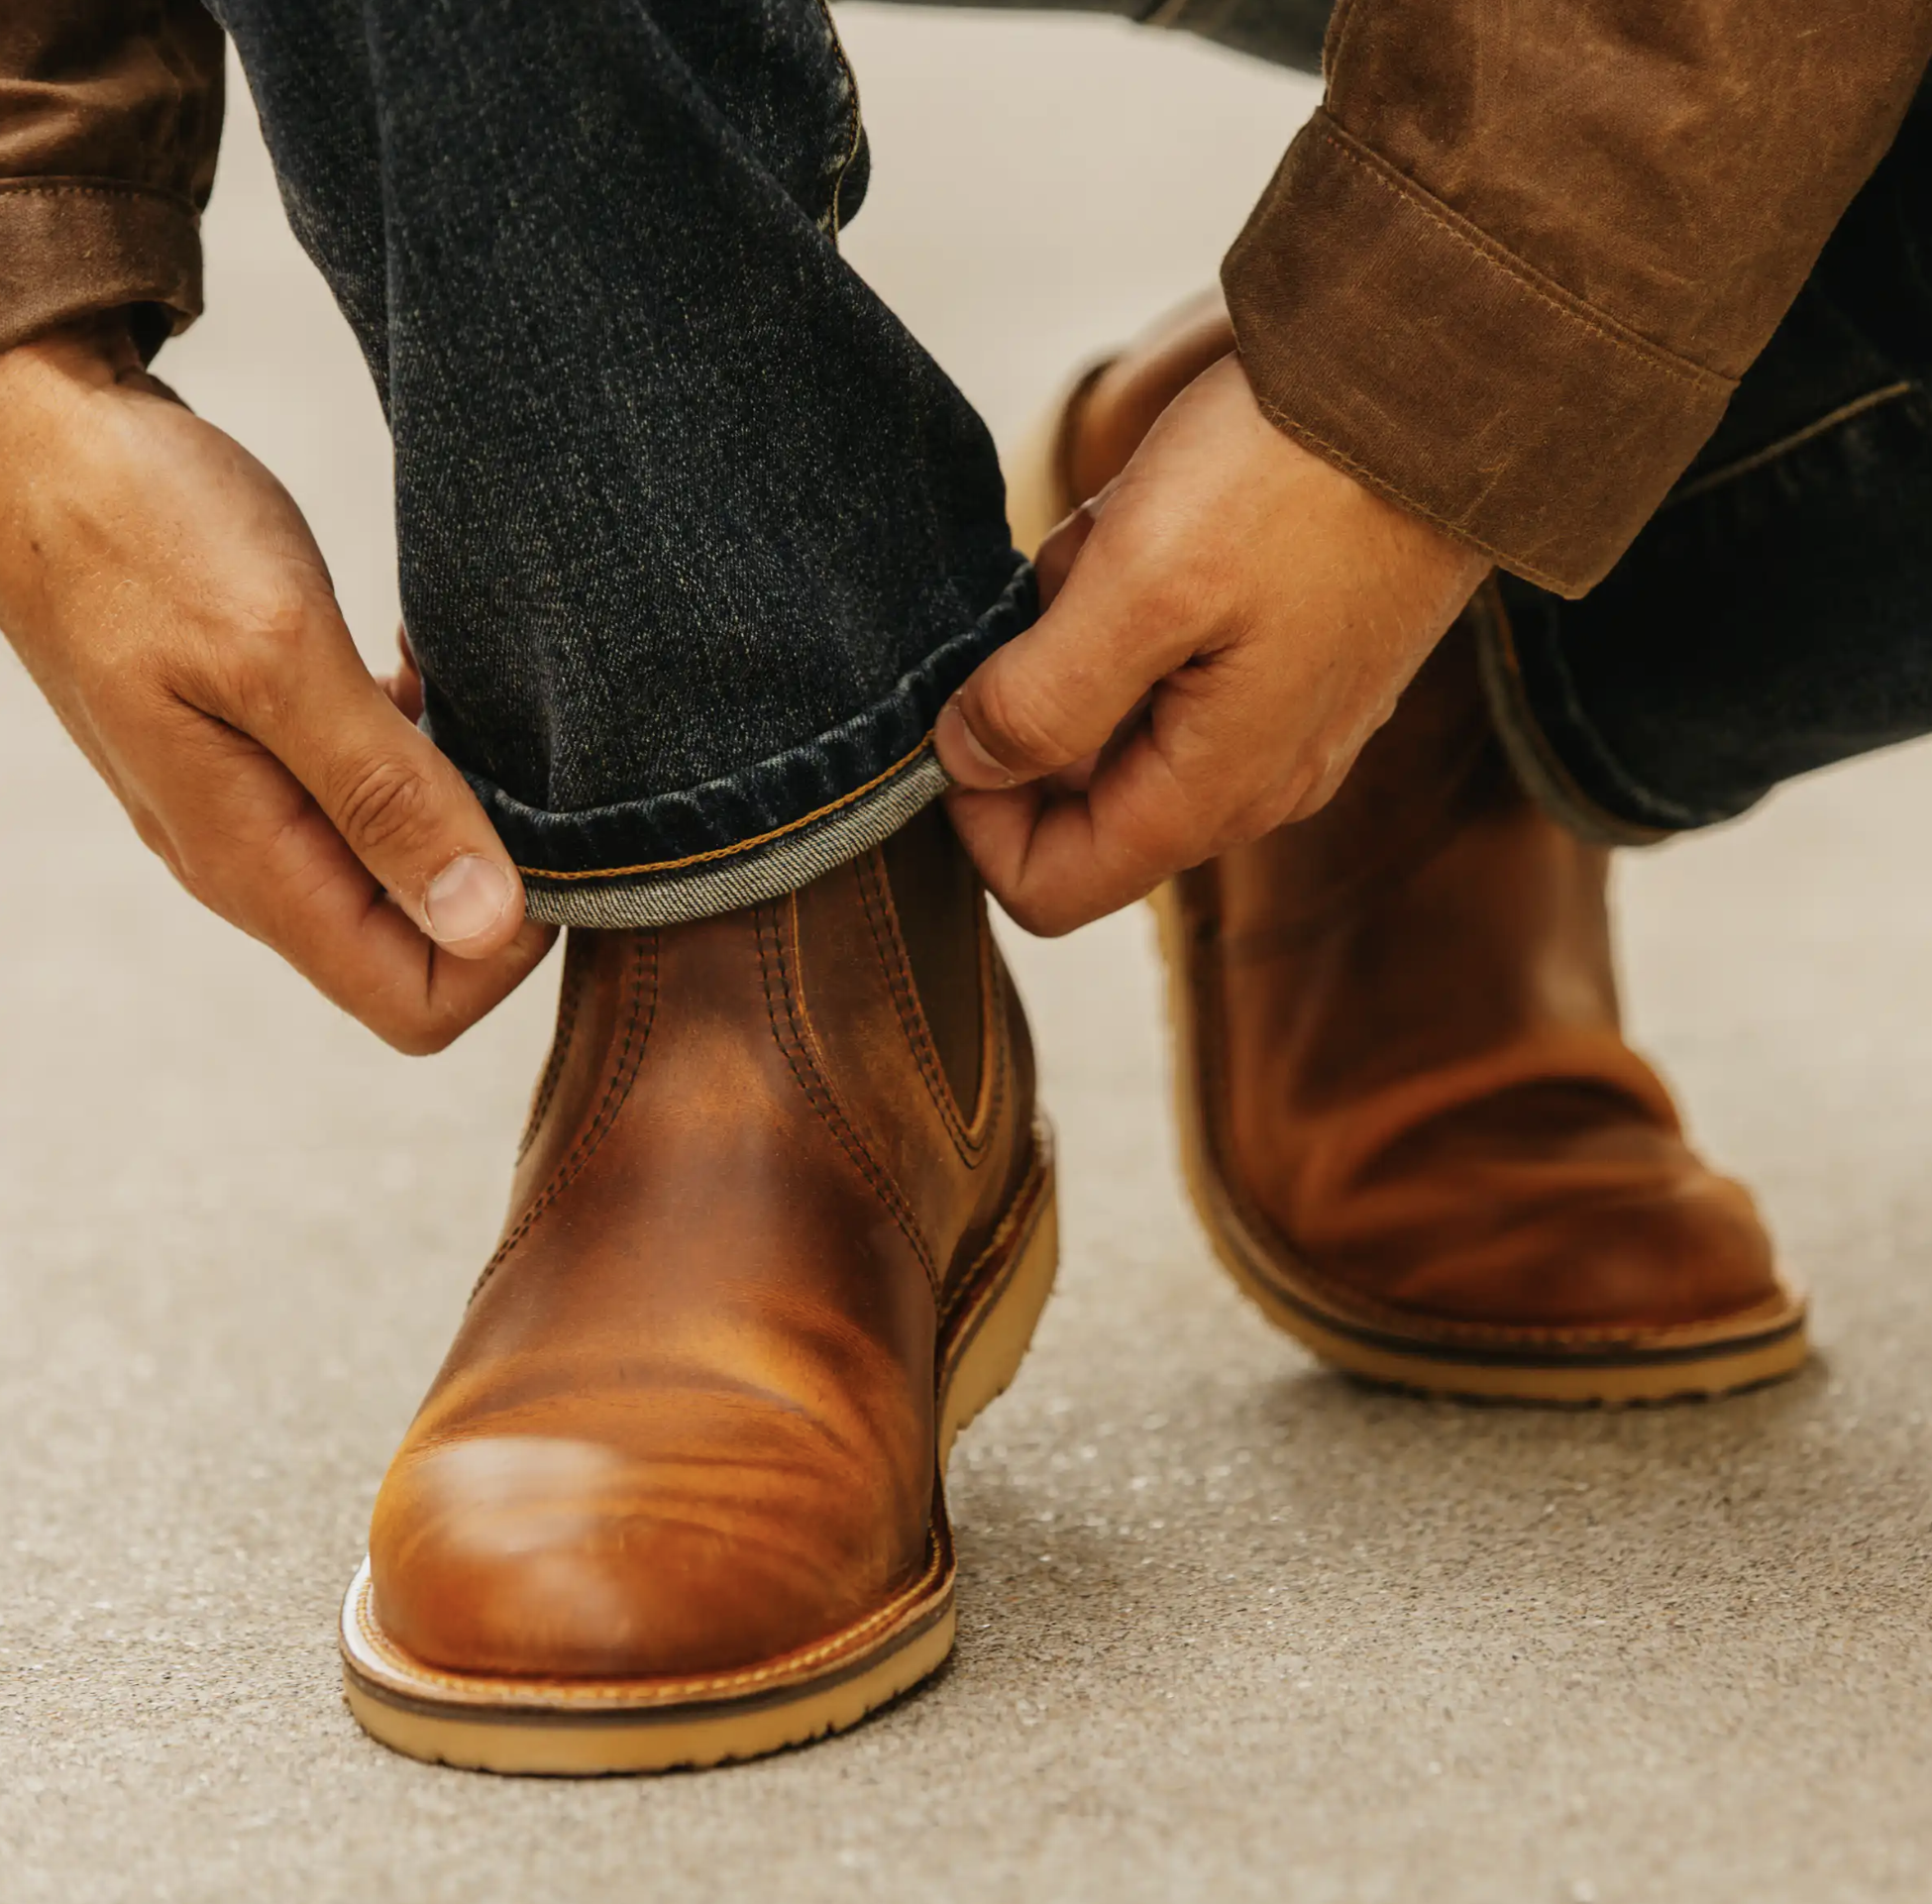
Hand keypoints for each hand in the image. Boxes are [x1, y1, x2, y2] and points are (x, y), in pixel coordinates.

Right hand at [0, 320, 553, 1052]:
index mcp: (256, 865)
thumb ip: (383, 793)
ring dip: (463, 806)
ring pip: (406, 875)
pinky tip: (417, 677)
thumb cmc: (137, 534)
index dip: (504, 948)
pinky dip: (421, 755)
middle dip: (499, 877)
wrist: (35, 449)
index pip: (418, 1005)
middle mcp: (257, 863)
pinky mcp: (265, 760)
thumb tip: (485, 921)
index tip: (538, 833)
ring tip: (456, 702)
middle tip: (508, 758)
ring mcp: (257, 814)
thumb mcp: (277, 657)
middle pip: (423, 954)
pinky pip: (374, 804)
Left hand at [937, 353, 1486, 934]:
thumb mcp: (1139, 586)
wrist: (1450, 382)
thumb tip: (966, 766)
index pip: (1048, 891)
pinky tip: (1164, 515)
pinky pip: (1169, 659)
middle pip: (1079, 801)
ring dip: (1087, 627)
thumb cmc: (1299, 476)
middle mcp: (1251, 786)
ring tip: (1128, 528)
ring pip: (1118, 716)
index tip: (958, 713)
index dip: (976, 821)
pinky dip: (1136, 594)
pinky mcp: (1290, 663)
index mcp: (1210, 794)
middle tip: (1065, 582)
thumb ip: (1042, 699)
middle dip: (1039, 695)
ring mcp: (1278, 726)